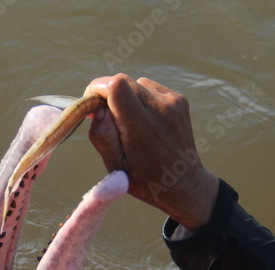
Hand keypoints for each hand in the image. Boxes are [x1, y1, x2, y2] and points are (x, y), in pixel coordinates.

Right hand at [84, 74, 218, 230]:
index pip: (116, 86)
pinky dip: (140, 98)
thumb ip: (103, 137)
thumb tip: (96, 109)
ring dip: (125, 97)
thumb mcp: (116, 167)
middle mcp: (160, 109)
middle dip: (107, 94)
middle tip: (105, 117)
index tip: (90, 104)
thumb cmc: (145, 180)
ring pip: (136, 83)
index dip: (97, 89)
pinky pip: (150, 88)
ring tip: (127, 122)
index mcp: (142, 127)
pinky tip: (143, 120)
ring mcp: (174, 102)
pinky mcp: (180, 100)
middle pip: (123, 81)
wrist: (184, 183)